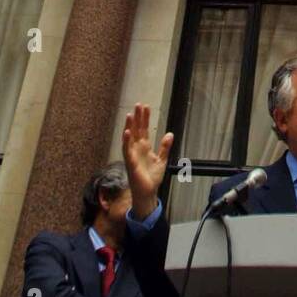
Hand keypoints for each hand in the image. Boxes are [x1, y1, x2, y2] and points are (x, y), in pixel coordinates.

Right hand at [122, 103, 173, 219]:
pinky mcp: (130, 162)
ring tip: (130, 114)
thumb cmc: (152, 177)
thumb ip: (165, 147)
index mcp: (144, 147)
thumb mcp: (162, 160)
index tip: (145, 107)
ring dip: (129, 126)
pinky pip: (127, 149)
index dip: (144, 118)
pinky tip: (127, 131)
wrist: (148, 192)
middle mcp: (137, 149)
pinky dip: (126, 140)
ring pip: (129, 137)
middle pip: (136, 130)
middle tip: (138, 105)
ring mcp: (132, 154)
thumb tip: (170, 133)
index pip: (143, 129)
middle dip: (137, 118)